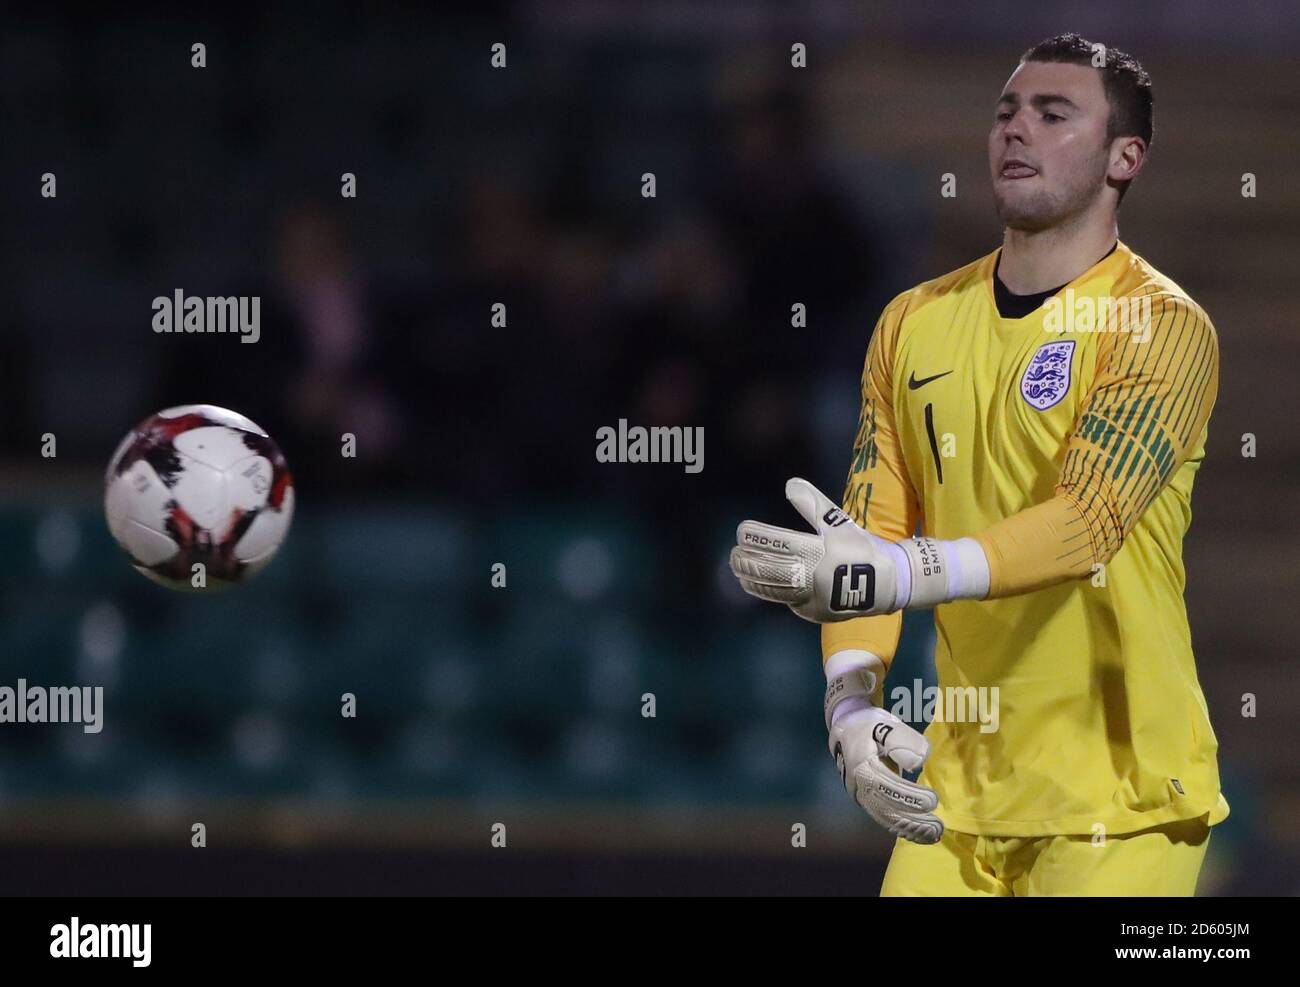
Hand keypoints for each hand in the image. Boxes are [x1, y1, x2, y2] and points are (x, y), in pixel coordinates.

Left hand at [729, 477, 910, 621]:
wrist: (889, 584)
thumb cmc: (860, 548)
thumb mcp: (839, 523)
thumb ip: (813, 505)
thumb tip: (790, 483)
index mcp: (819, 551)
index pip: (779, 542)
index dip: (758, 537)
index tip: (741, 531)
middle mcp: (813, 577)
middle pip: (771, 569)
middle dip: (748, 561)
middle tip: (733, 554)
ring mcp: (813, 598)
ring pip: (774, 590)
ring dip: (753, 580)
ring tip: (738, 570)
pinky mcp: (815, 612)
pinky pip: (787, 601)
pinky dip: (770, 592)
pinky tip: (758, 583)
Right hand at [826, 655, 942, 844]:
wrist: (845, 729)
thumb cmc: (868, 725)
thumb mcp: (885, 723)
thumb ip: (901, 739)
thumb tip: (918, 762)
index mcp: (862, 765)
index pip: (887, 786)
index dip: (909, 797)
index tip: (933, 801)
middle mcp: (858, 786)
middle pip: (886, 808)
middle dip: (914, 821)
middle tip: (938, 827)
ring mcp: (860, 795)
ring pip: (885, 818)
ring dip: (910, 829)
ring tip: (934, 835)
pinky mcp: (865, 800)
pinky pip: (883, 818)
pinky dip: (901, 828)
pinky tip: (920, 834)